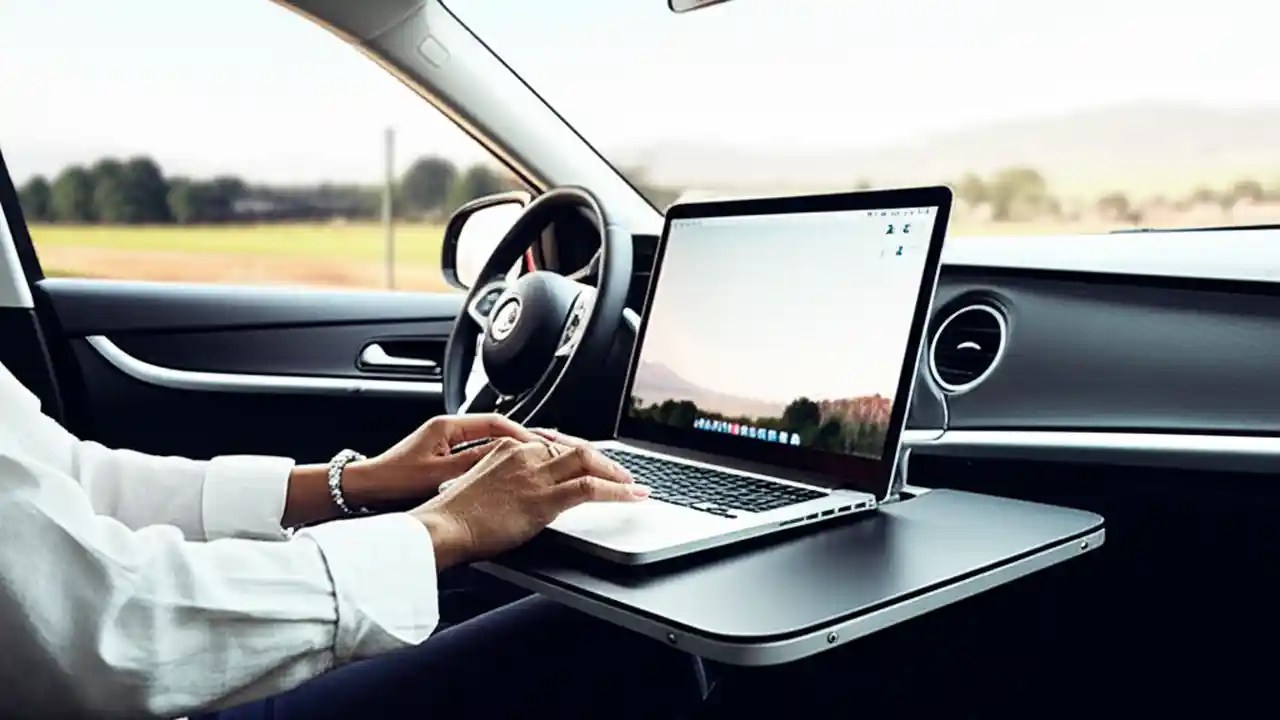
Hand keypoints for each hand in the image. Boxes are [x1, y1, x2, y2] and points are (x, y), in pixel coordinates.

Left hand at [344, 414, 541, 507]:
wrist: (364, 489)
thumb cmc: (393, 480)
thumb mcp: (439, 474)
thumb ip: (473, 463)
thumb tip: (506, 455)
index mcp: (447, 426)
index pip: (495, 422)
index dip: (520, 433)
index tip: (538, 446)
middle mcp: (447, 429)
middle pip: (494, 429)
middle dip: (519, 439)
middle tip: (542, 450)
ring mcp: (445, 442)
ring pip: (486, 441)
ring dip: (508, 450)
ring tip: (529, 461)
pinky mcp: (442, 457)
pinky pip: (476, 453)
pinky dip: (492, 461)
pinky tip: (504, 472)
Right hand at [413, 438, 648, 568]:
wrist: (442, 527)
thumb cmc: (454, 515)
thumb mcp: (482, 485)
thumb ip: (506, 480)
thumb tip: (525, 492)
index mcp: (507, 447)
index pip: (555, 444)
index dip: (580, 454)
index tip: (593, 463)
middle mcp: (524, 453)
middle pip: (576, 448)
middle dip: (604, 461)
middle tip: (622, 474)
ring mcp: (535, 474)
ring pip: (587, 462)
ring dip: (616, 474)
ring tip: (633, 486)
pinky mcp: (543, 498)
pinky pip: (590, 488)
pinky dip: (617, 491)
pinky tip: (631, 496)